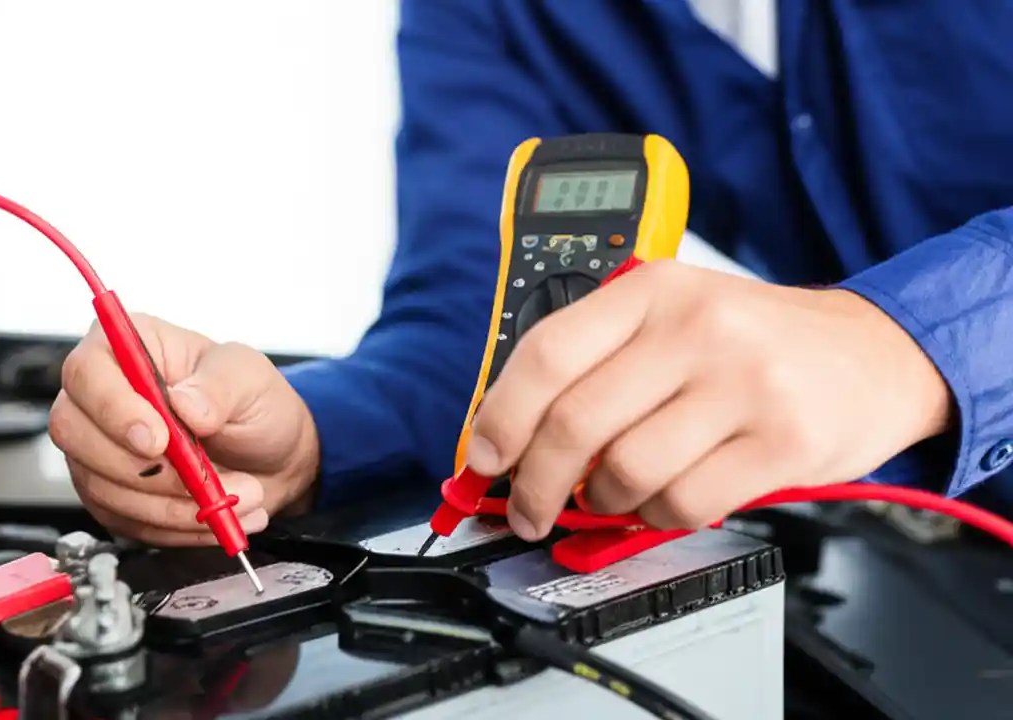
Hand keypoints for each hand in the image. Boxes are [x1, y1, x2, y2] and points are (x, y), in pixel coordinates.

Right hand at [49, 314, 319, 545]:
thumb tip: (185, 405)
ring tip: (233, 499)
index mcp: (129, 347)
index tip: (157, 440)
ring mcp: (99, 449)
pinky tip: (215, 517)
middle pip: (75, 432)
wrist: (272, 456)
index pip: (87, 371)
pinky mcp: (111, 495)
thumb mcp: (250, 378)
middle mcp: (102, 396)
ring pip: (101, 486)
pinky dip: (174, 527)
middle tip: (202, 480)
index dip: (113, 408)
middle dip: (143, 469)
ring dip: (171, 505)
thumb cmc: (254, 403)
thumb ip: (220, 387)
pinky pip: (124, 520)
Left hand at [467, 260, 951, 539]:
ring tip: (615, 494)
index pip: (547, 354)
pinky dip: (658, 516)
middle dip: (534, 484)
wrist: (873, 352)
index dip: (499, 417)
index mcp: (653, 290)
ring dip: (604, 501)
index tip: (483, 459)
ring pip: (625, 470)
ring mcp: (744, 383)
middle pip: (575, 423)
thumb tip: (509, 435)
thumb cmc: (755, 342)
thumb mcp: (674, 318)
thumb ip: (598, 363)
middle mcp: (696, 327)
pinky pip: (683, 503)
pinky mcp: (784, 440)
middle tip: (527, 509)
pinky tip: (666, 500)